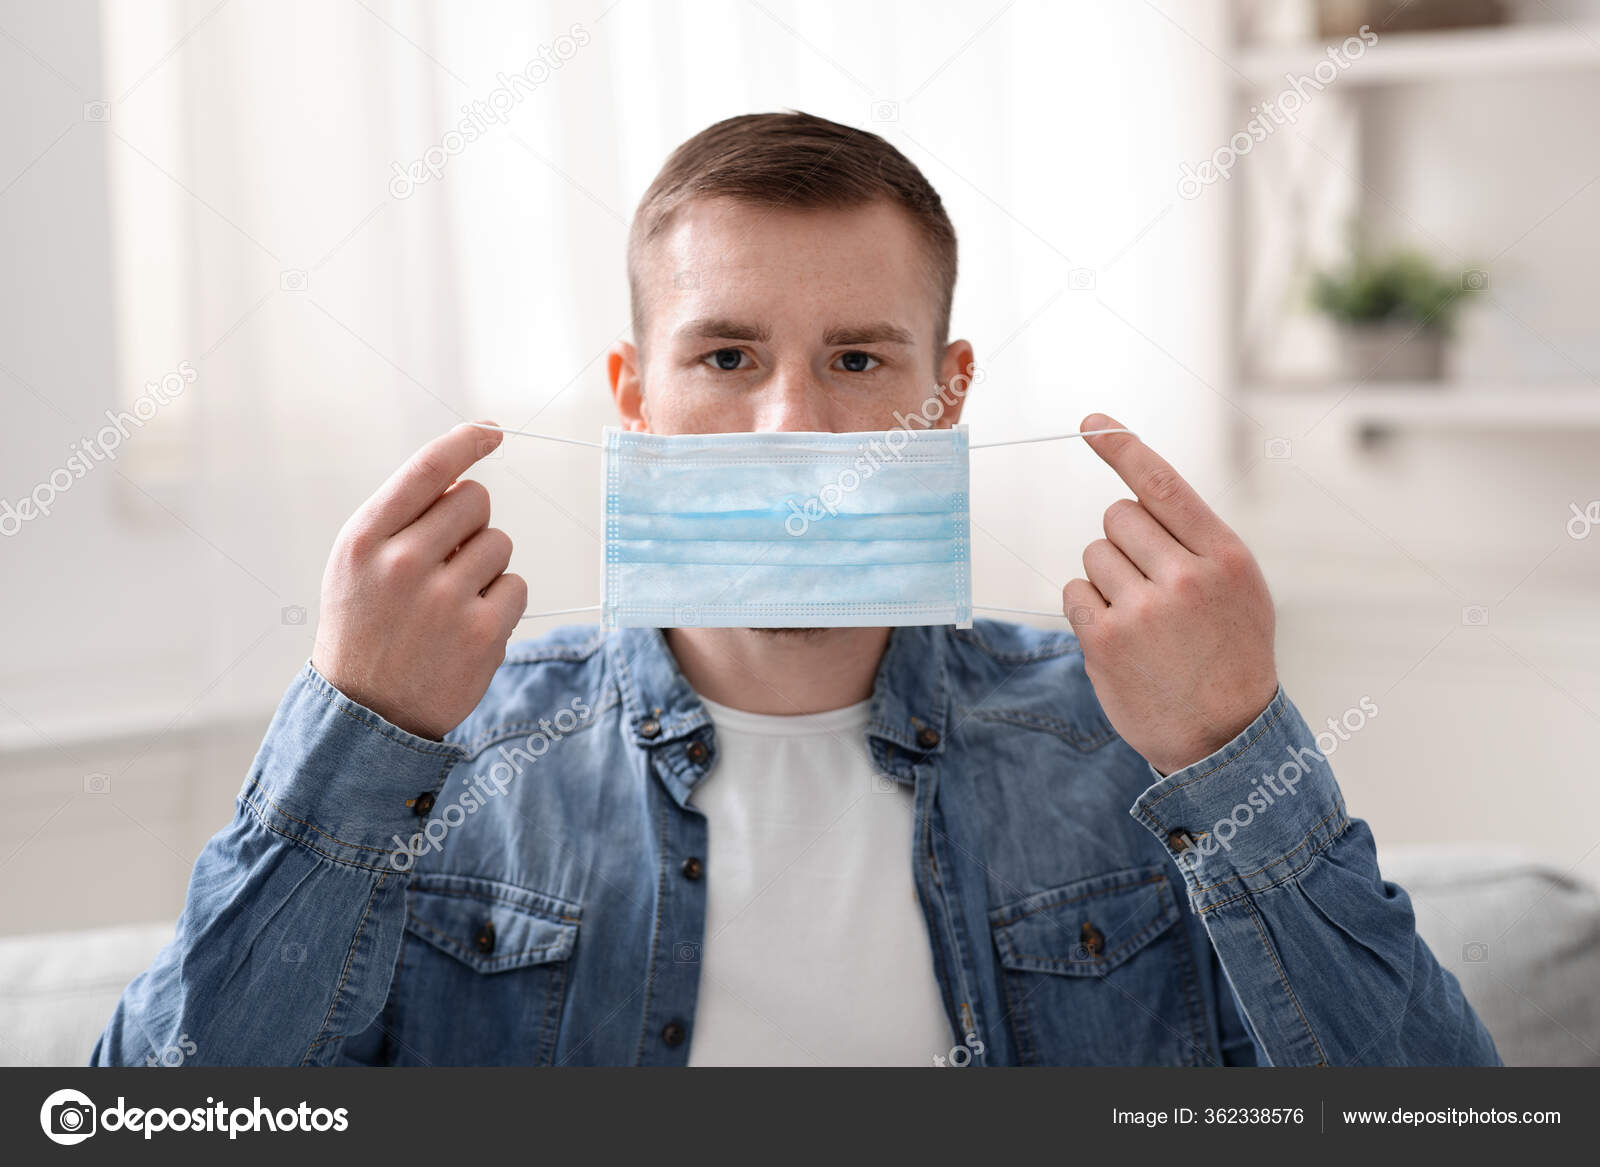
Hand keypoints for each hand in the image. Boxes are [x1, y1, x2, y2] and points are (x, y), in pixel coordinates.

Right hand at [312, 422, 526, 739]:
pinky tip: (469, 628)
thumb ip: (403, 520)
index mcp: (365, 539)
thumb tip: (468, 481)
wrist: (366, 714)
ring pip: (500, 543)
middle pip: (475, 500)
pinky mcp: (482, 632)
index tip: (492, 432)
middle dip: (471, 524)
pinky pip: (517, 587)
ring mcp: (445, 599)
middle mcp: (403, 563)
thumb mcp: (359, 566)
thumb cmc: (366, 627)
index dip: (466, 442)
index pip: (428, 469)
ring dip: (486, 567)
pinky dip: (501, 603)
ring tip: (450, 603)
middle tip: (447, 562)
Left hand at [1064, 413, 1277, 775]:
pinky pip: (1074, 593)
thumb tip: (1138, 494)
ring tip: (1141, 619)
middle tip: (1150, 585)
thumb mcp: (1240, 589)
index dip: (1123, 448)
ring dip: (1107, 578)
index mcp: (1224, 557)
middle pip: (1119, 516)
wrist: (1224, 736)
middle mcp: (1185, 577)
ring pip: (1093, 553)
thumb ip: (1197, 540)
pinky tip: (1119, 638)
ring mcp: (1143, 610)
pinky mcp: (1106, 640)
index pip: (1164, 485)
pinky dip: (1088, 610)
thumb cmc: (1230, 653)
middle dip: (1125, 542)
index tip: (1091, 423)